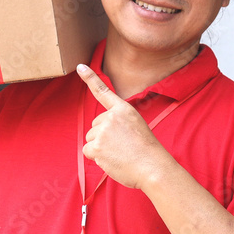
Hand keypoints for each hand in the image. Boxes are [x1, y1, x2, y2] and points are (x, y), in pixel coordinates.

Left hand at [76, 63, 175, 189]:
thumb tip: (99, 132)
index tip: (80, 67)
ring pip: (91, 139)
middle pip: (95, 126)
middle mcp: (111, 117)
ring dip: (101, 148)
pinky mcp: (97, 146)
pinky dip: (96, 157)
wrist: (153, 167)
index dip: (90, 78)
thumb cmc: (146, 151)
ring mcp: (103, 131)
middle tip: (122, 146)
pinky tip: (112, 159)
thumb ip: (118, 123)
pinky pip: (88, 151)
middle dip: (104, 137)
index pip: (103, 92)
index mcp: (123, 109)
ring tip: (119, 153)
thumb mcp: (136, 126)